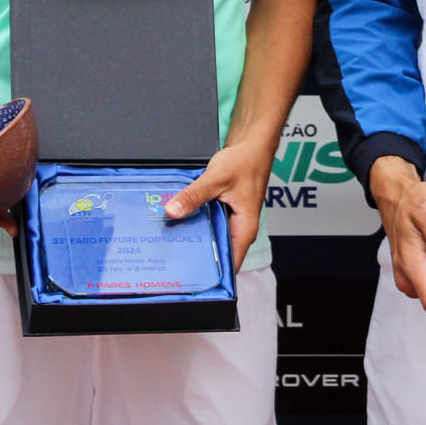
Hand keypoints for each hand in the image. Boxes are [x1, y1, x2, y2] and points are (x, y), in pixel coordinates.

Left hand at [164, 140, 273, 271]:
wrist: (253, 144)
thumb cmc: (246, 161)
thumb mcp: (216, 178)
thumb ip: (194, 196)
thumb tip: (173, 211)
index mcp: (244, 229)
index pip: (230, 265)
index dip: (213, 275)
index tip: (192, 281)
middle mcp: (240, 229)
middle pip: (218, 253)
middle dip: (198, 258)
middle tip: (172, 262)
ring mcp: (232, 220)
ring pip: (212, 238)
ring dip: (196, 239)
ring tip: (172, 244)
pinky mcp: (225, 211)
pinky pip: (210, 224)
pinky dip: (196, 223)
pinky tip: (180, 222)